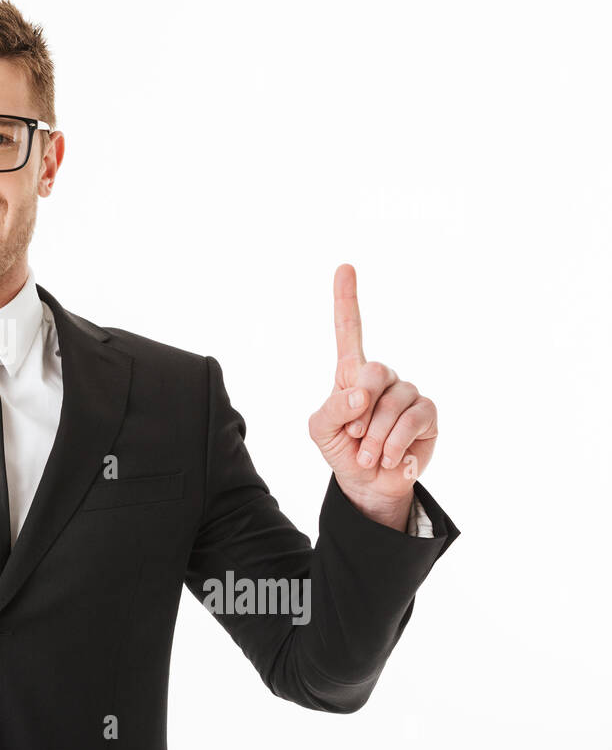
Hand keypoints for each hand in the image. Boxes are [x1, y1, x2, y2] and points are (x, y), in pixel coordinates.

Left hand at [308, 264, 437, 524]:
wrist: (367, 483)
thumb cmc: (342, 449)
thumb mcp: (321, 430)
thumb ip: (332, 408)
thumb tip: (360, 393)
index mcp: (352, 373)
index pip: (350, 330)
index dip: (346, 299)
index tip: (344, 266)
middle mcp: (383, 377)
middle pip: (374, 371)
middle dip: (360, 410)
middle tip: (354, 437)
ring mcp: (407, 393)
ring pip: (394, 403)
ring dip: (375, 437)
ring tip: (369, 455)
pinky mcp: (428, 414)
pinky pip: (414, 420)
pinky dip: (395, 444)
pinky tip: (389, 459)